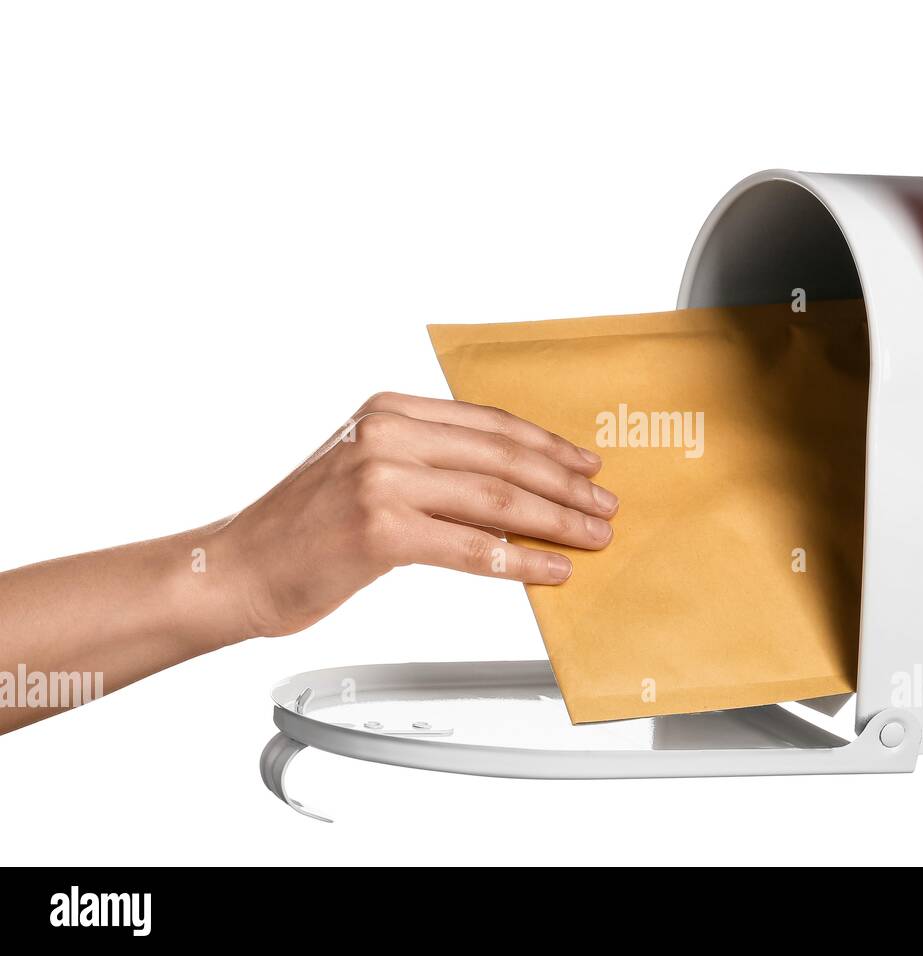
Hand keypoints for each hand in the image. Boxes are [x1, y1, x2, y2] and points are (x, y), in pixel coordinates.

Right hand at [206, 392, 617, 637]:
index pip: (490, 424)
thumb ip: (431, 464)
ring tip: (592, 536)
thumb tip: (511, 487)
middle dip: (565, 484)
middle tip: (603, 505)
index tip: (585, 466)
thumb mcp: (366, 469)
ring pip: (498, 499)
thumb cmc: (303, 528)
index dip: (548, 446)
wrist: (236, 568)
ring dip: (557, 520)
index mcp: (389, 411)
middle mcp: (388, 435)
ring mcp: (383, 479)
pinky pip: (474, 546)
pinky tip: (554, 569)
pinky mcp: (381, 529)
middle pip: (504, 457)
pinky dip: (523, 561)